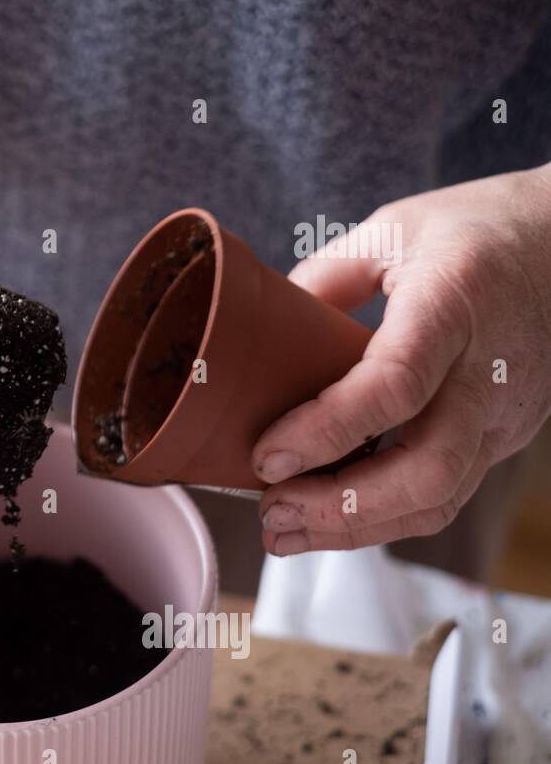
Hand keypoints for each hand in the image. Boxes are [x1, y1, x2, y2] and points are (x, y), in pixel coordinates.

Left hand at [254, 164, 550, 553]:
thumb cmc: (475, 230)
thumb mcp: (391, 230)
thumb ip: (324, 279)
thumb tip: (259, 338)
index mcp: (455, 304)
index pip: (396, 384)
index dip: (326, 430)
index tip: (265, 456)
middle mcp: (490, 371)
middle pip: (428, 468)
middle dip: (341, 507)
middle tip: (270, 512)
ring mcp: (505, 414)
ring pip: (440, 497)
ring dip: (355, 529)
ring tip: (284, 533)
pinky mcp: (503, 438)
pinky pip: (446, 493)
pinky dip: (383, 518)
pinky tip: (328, 521)